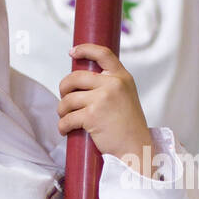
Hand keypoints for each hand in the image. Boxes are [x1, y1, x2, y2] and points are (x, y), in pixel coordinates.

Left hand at [59, 44, 153, 172]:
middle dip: (64, 89)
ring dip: (62, 110)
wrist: (136, 148)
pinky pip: (67, 118)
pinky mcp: (92, 116)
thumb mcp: (126, 97)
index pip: (103, 53)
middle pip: (75, 77)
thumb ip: (111, 85)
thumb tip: (82, 81)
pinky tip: (65, 129)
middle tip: (65, 99)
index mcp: (122, 77)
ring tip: (66, 117)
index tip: (72, 52)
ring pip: (68, 100)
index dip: (85, 49)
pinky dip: (62, 126)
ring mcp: (102, 99)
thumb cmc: (129, 127)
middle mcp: (113, 84)